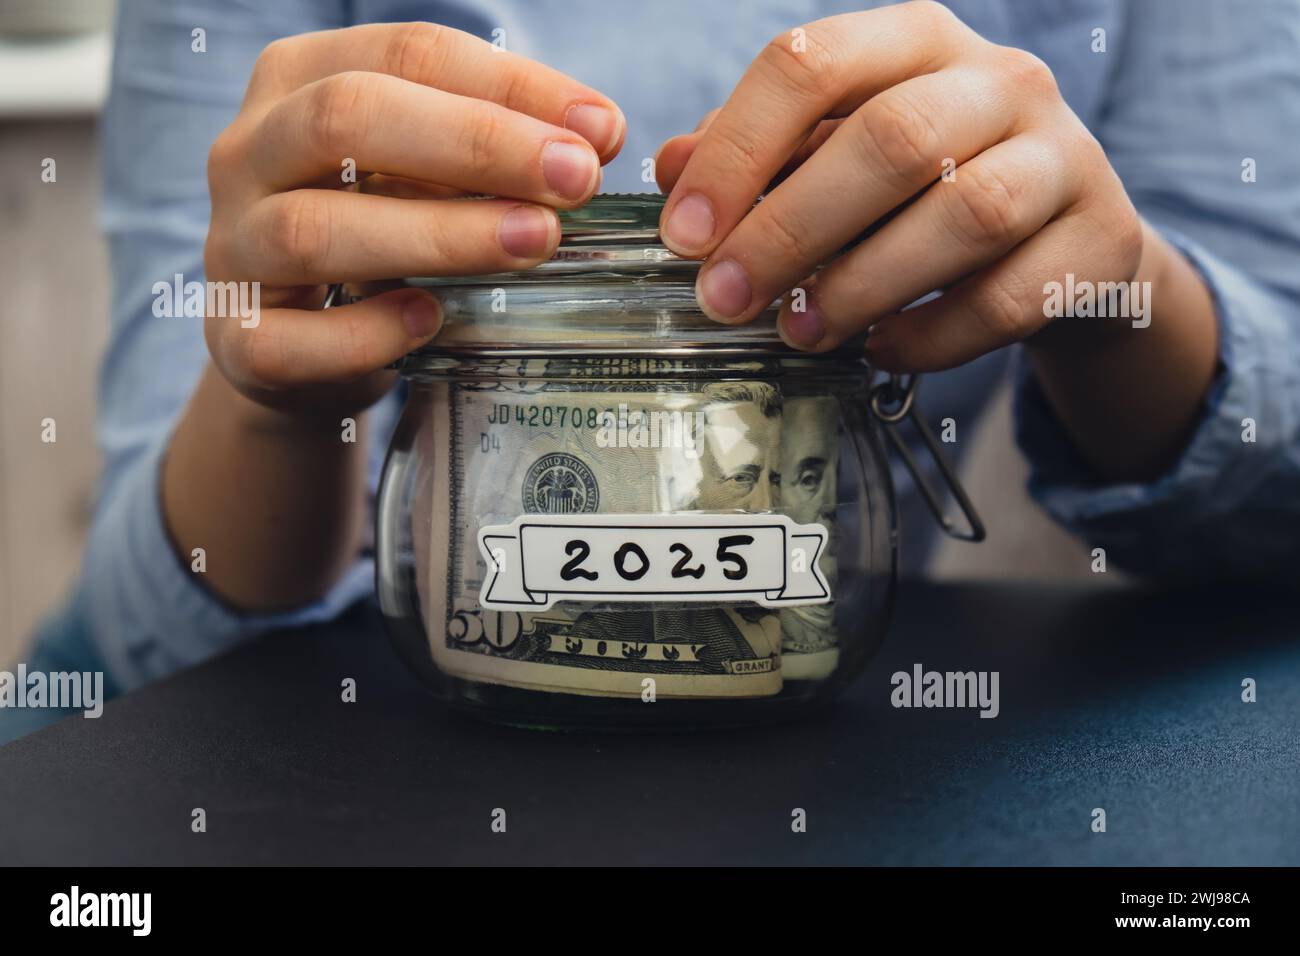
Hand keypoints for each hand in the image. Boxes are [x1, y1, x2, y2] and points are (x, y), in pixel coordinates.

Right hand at [204, 22, 623, 417]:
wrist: (294, 345)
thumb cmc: (375, 234)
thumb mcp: (423, 170)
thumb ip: (491, 147)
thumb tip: (593, 136)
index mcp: (298, 81)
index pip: (407, 52)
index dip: (513, 86)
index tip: (600, 131)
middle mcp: (247, 152)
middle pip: (347, 118)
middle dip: (476, 144)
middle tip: (575, 181)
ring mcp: (231, 246)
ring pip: (314, 229)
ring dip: (438, 234)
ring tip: (533, 242)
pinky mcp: (235, 339)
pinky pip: (290, 339)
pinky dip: (366, 333)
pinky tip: (431, 320)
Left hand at [654, 1, 1141, 370]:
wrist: (1066, 231)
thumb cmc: (928, 185)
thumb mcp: (842, 149)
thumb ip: (763, 156)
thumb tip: (672, 172)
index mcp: (915, 40)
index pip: (812, 62)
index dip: (737, 151)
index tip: (685, 234)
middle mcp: (998, 80)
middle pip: (890, 139)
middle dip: (790, 227)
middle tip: (726, 297)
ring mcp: (1062, 157)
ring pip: (966, 214)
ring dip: (863, 283)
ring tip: (798, 331)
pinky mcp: (1097, 241)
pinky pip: (1010, 296)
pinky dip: (934, 334)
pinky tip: (881, 349)